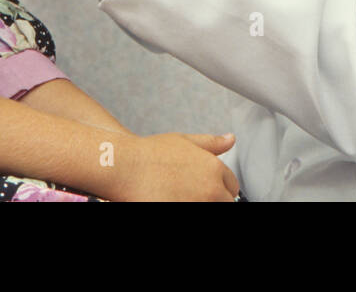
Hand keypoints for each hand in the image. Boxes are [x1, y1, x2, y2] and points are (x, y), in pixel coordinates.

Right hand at [113, 133, 239, 201]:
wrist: (124, 167)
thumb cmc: (149, 154)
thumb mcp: (184, 141)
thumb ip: (211, 143)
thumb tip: (230, 139)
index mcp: (214, 169)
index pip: (231, 187)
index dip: (219, 188)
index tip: (205, 190)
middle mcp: (211, 189)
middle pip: (224, 202)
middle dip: (212, 199)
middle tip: (190, 195)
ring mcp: (198, 204)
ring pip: (211, 209)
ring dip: (201, 204)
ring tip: (179, 197)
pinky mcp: (184, 212)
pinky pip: (193, 215)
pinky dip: (186, 207)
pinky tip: (171, 201)